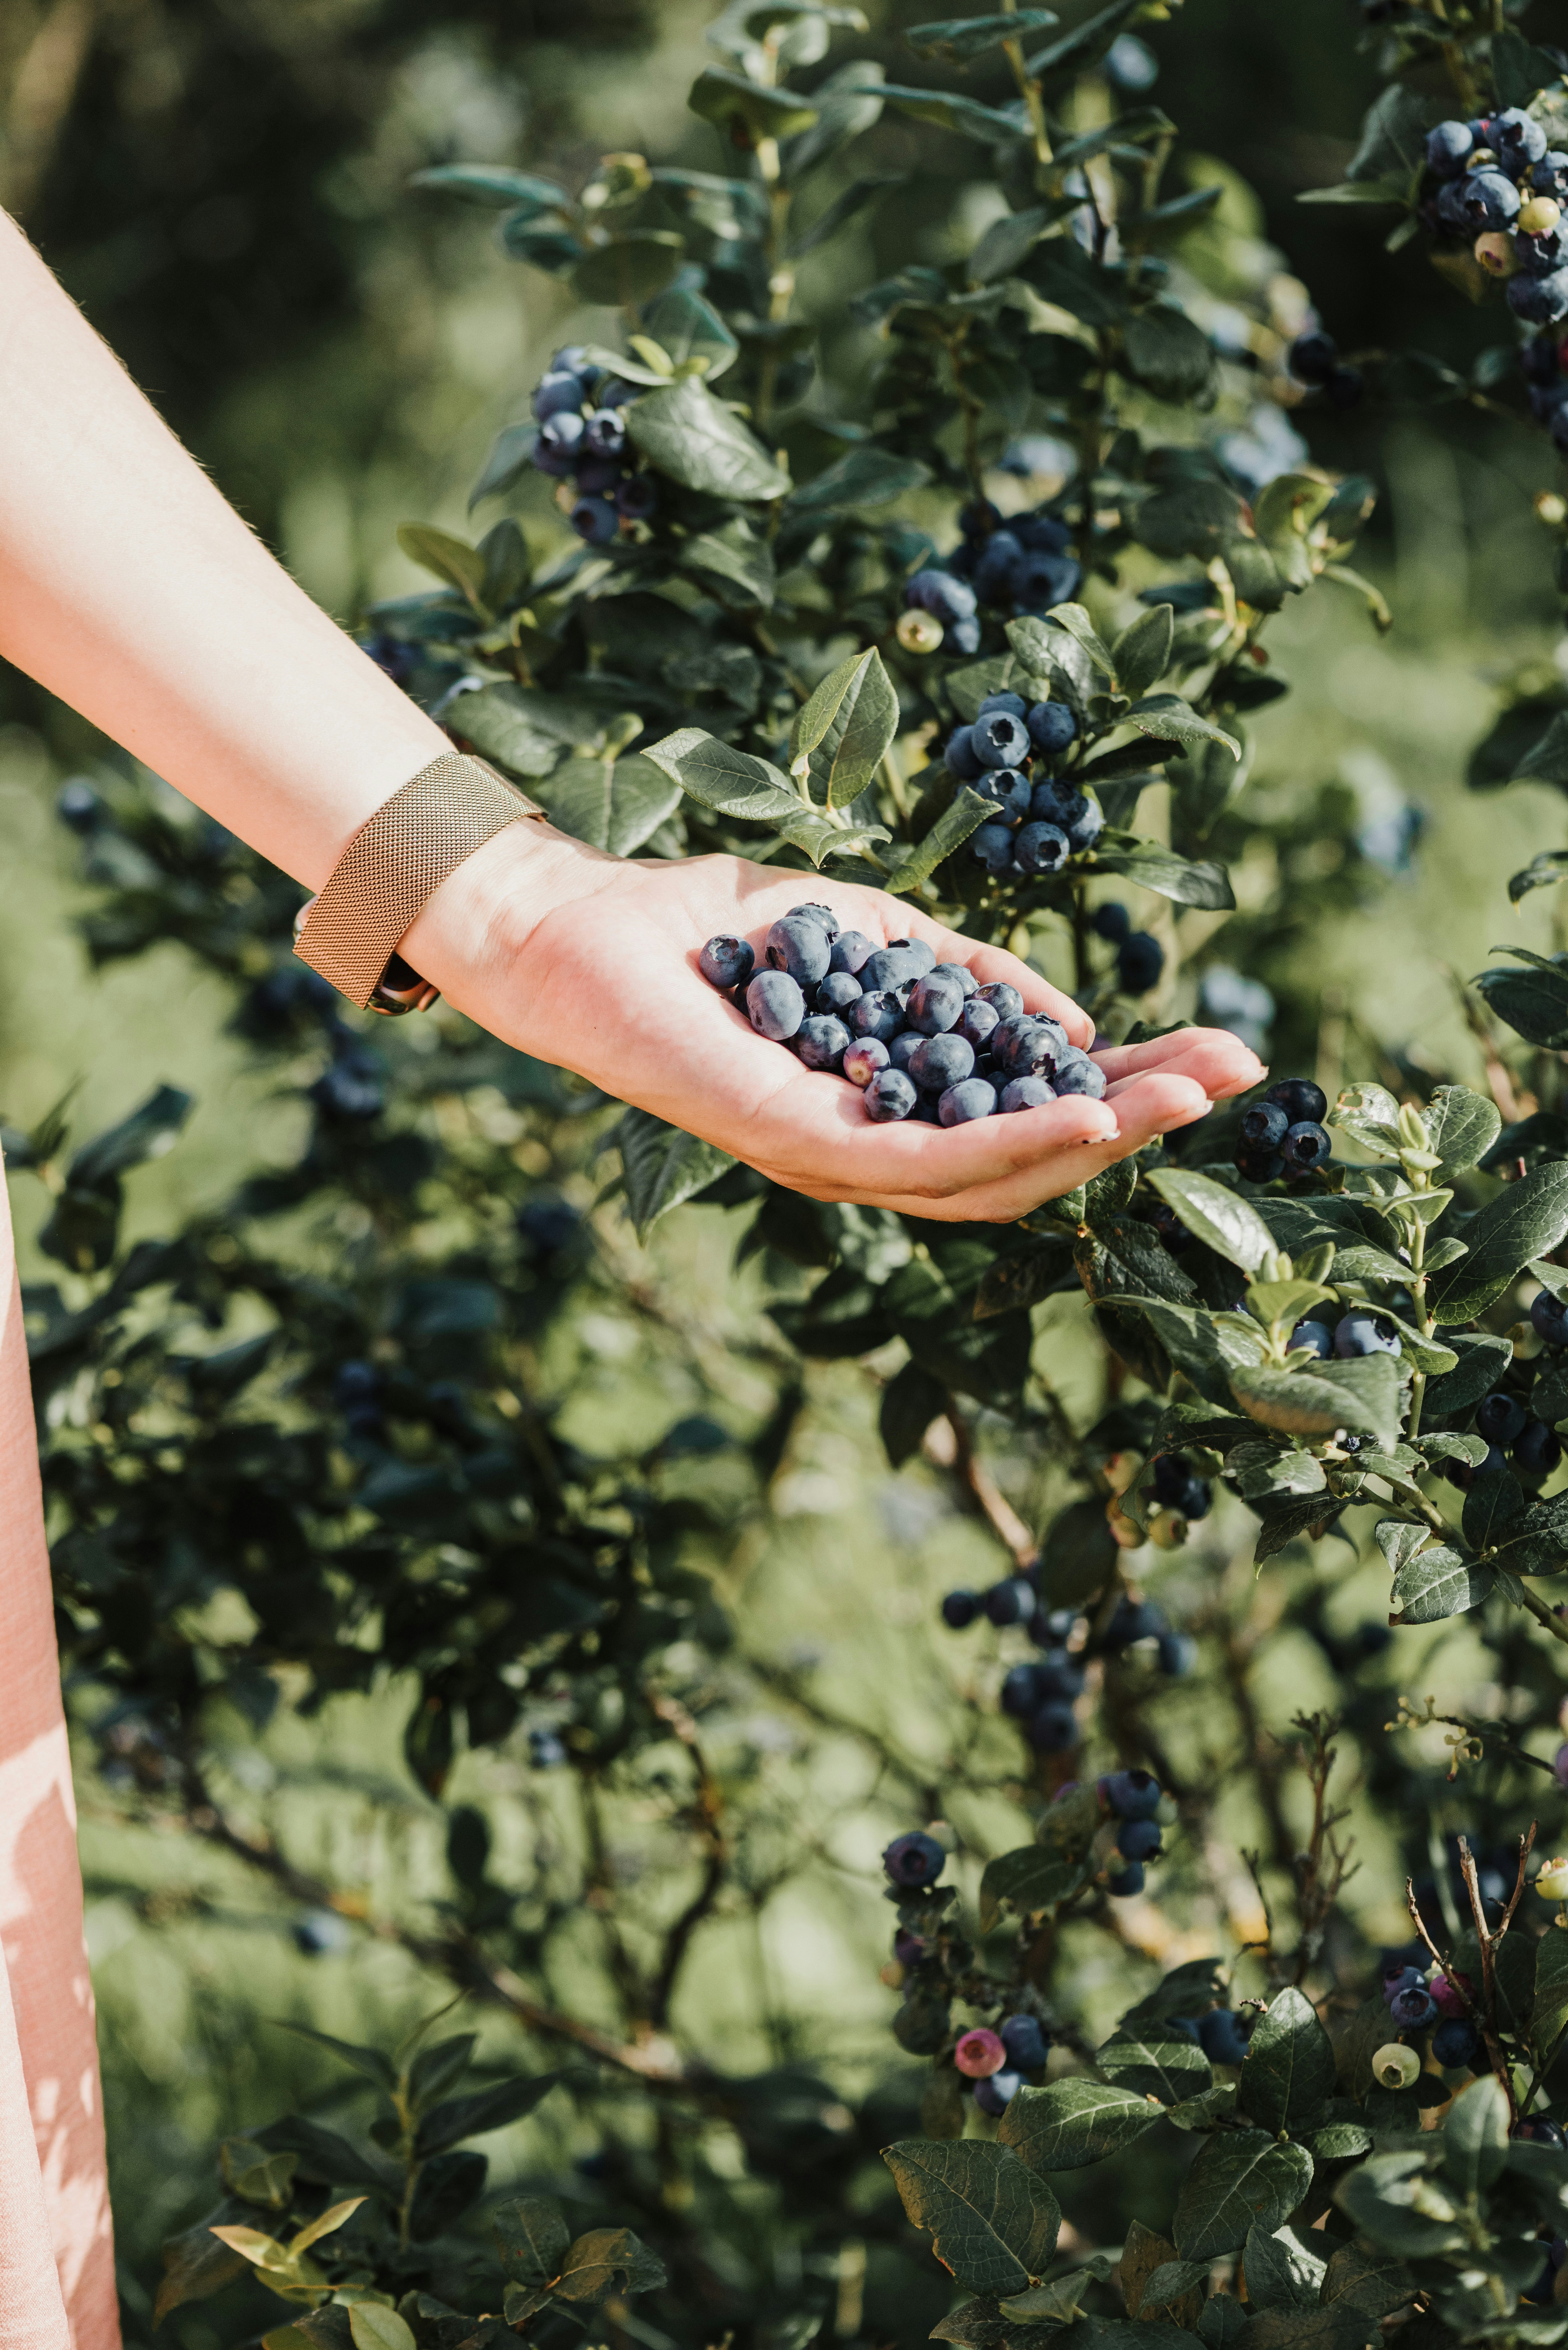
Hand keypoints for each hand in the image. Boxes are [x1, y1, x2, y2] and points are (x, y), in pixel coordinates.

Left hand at [412, 833, 1265, 1224]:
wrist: (586, 926)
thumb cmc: (715, 930)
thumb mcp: (872, 938)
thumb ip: (966, 979)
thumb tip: (1071, 1026)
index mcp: (890, 1103)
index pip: (1027, 1114)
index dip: (1128, 1090)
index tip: (1217, 1053)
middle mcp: (868, 1150)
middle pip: (1027, 1163)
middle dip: (1139, 1120)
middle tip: (1235, 1074)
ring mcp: (832, 1157)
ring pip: (989, 1178)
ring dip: (1095, 1139)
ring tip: (1183, 1099)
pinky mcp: (795, 1144)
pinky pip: (919, 1162)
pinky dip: (1006, 1142)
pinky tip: (1079, 1115)